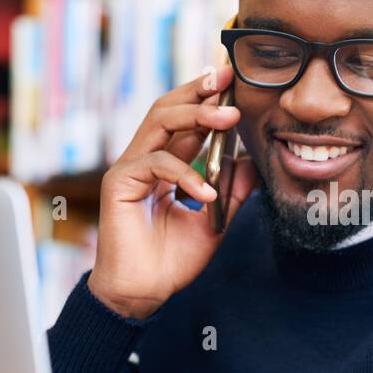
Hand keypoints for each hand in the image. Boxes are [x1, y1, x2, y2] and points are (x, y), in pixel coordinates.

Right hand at [88, 64, 259, 318]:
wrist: (142, 293)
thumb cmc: (171, 261)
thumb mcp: (214, 221)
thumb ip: (232, 191)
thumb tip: (253, 162)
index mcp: (164, 164)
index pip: (185, 121)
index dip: (207, 99)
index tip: (234, 82)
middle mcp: (144, 158)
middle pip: (168, 107)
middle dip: (199, 90)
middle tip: (228, 78)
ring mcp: (130, 167)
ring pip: (160, 122)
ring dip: (196, 115)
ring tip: (229, 118)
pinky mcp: (119, 182)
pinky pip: (158, 164)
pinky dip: (186, 175)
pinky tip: (207, 194)